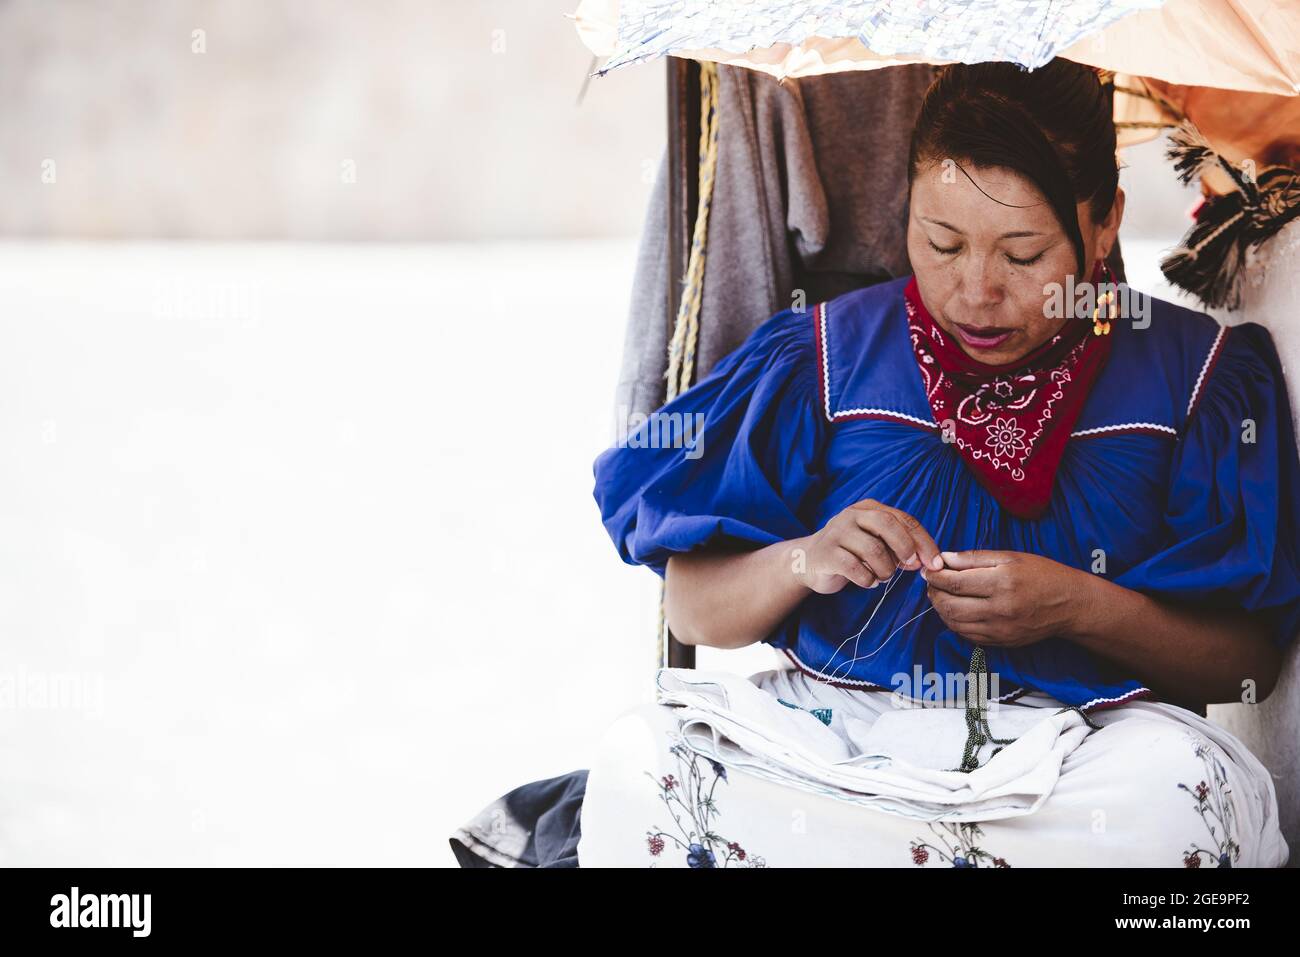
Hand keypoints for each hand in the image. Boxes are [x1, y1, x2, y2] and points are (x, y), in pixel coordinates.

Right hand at [793, 500, 942, 595]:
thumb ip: (899, 547)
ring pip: (873, 550)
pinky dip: (868, 580)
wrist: (807, 561)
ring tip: (882, 576)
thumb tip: (925, 560)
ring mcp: (837, 532)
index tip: (935, 563)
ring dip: (885, 570)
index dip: (924, 542)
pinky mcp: (826, 553)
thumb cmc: (850, 552)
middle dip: (906, 549)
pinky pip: (856, 568)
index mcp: (869, 508)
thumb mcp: (876, 542)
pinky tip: (867, 581)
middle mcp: (851, 515)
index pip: (904, 520)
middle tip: (911, 567)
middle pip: (888, 525)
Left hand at [921, 549, 1090, 646]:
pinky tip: (955, 610)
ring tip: (940, 595)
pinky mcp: (1001, 642)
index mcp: (1002, 583)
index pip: (955, 583)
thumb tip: (944, 558)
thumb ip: (974, 558)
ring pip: (955, 623)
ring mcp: (1000, 630)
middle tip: (931, 583)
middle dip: (934, 593)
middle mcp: (1000, 609)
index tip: (929, 570)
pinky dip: (954, 623)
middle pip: (950, 605)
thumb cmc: (1042, 575)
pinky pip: (967, 635)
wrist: (1070, 604)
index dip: (935, 576)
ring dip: (941, 609)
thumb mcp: (1010, 557)